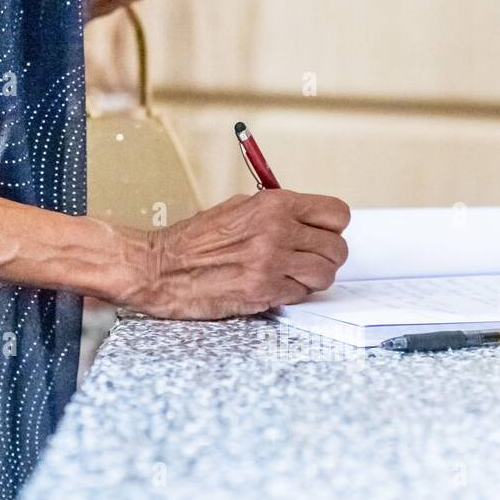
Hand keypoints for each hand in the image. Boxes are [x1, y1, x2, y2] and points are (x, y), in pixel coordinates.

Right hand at [128, 190, 351, 319]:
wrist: (162, 268)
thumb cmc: (196, 239)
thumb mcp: (240, 208)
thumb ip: (279, 212)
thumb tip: (311, 220)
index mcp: (274, 205)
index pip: (337, 214)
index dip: (333, 227)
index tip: (322, 233)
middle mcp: (277, 231)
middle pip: (337, 248)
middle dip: (326, 256)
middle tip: (308, 259)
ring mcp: (271, 264)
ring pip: (325, 275)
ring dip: (313, 278)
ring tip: (293, 275)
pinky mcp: (263, 292)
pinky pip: (301, 295)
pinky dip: (292, 294)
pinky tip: (273, 287)